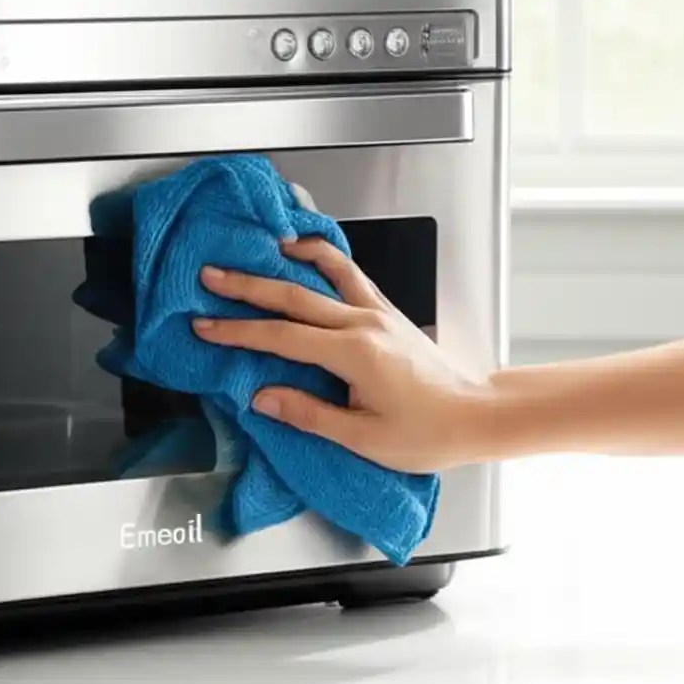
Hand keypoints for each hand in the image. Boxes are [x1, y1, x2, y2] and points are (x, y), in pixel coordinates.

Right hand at [191, 237, 492, 472]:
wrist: (478, 415)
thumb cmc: (429, 432)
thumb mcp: (363, 438)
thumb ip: (308, 413)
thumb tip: (262, 397)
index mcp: (355, 354)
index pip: (281, 337)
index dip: (238, 331)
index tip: (204, 326)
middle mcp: (365, 323)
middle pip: (294, 296)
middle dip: (246, 286)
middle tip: (211, 276)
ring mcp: (378, 313)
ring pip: (326, 271)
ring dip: (289, 257)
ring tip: (262, 245)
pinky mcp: (388, 312)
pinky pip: (351, 274)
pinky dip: (325, 258)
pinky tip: (308, 254)